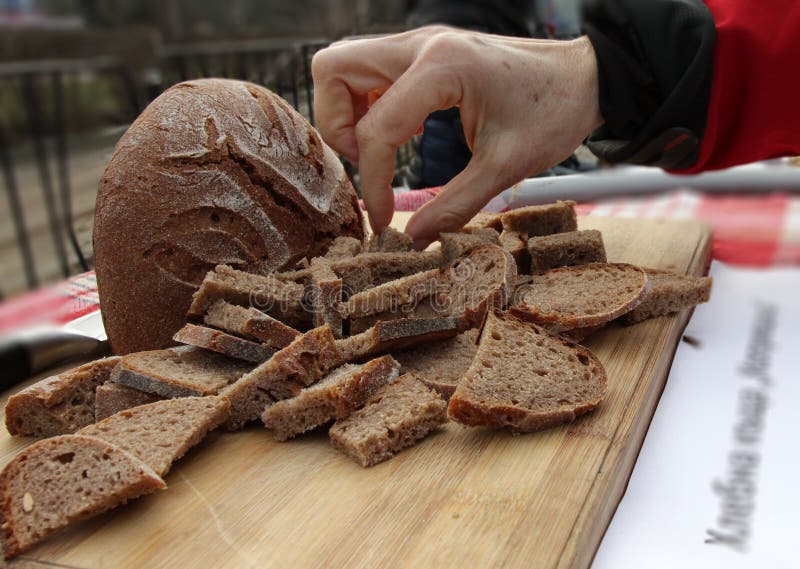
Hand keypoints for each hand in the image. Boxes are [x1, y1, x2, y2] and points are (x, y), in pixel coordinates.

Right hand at [312, 26, 603, 245]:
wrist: (587, 78)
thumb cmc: (554, 112)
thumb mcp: (506, 167)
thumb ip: (453, 206)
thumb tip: (412, 239)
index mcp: (442, 67)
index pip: (376, 128)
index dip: (372, 182)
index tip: (383, 220)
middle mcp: (422, 45)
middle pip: (333, 71)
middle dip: (338, 126)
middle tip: (369, 162)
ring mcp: (421, 44)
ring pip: (344, 68)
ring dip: (348, 113)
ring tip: (381, 150)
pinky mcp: (426, 53)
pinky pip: (370, 72)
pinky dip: (369, 105)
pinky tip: (403, 134)